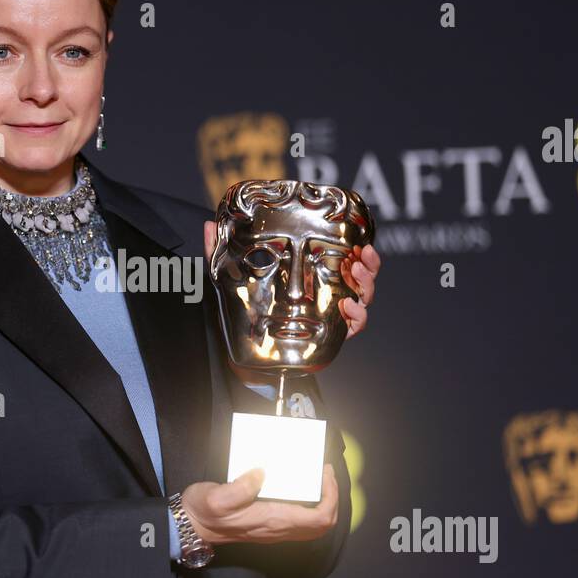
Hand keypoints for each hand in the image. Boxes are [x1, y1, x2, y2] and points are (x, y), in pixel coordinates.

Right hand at [179, 464, 338, 545]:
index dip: (331, 497)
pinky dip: (310, 506)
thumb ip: (241, 486)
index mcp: (272, 520)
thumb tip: (262, 472)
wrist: (191, 527)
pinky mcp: (269, 527)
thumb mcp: (217, 496)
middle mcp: (278, 529)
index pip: (319, 518)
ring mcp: (275, 530)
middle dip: (332, 499)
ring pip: (314, 526)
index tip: (325, 474)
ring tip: (316, 477)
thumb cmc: (203, 512)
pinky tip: (299, 486)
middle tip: (324, 473)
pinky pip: (301, 522)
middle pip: (322, 525)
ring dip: (323, 503)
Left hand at [204, 220, 380, 339]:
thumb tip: (208, 223)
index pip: (342, 254)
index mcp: (312, 273)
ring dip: (366, 284)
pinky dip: (357, 315)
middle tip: (362, 255)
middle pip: (361, 274)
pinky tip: (348, 305)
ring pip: (363, 296)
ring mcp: (331, 313)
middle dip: (369, 263)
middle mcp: (327, 292)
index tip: (360, 238)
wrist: (246, 354)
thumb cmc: (243, 311)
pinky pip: (354, 325)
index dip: (356, 245)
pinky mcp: (331, 335)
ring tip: (356, 273)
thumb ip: (219, 251)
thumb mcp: (231, 277)